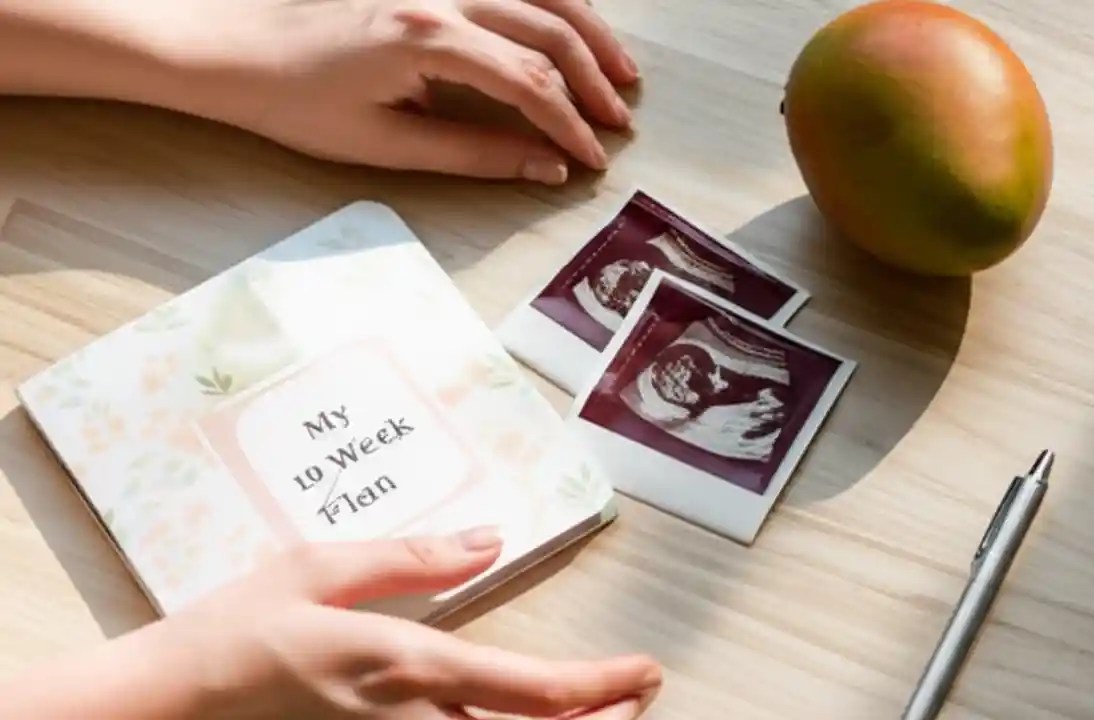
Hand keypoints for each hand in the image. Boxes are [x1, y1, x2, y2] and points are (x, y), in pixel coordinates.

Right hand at [145, 526, 661, 718]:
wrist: (165, 708)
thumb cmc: (237, 631)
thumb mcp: (320, 569)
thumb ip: (415, 557)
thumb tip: (491, 538)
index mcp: (406, 667)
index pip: (534, 689)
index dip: (604, 686)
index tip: (648, 669)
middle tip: (638, 693)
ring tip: (595, 709)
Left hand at [158, 0, 638, 181]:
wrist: (231, 49)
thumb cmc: (296, 101)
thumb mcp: (386, 144)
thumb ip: (474, 153)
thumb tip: (544, 166)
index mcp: (429, 36)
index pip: (530, 80)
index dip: (571, 123)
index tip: (593, 160)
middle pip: (549, 28)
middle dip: (594, 79)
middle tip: (619, 124)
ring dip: (589, 31)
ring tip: (622, 73)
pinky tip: (573, 22)